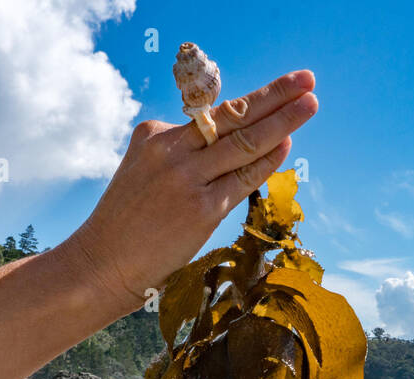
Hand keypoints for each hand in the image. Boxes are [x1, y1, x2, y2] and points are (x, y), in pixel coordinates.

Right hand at [58, 70, 318, 314]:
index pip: (211, 113)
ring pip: (244, 142)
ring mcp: (187, 178)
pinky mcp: (202, 210)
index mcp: (154, 134)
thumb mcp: (142, 171)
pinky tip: (287, 145)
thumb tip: (225, 144)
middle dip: (275, 95)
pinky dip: (268, 161)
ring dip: (283, 122)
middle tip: (306, 79)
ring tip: (310, 104)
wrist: (102, 264)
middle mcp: (171, 149)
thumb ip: (177, 153)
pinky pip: (243, 179)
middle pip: (233, 115)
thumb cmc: (126, 223)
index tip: (278, 85)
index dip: (250, 99)